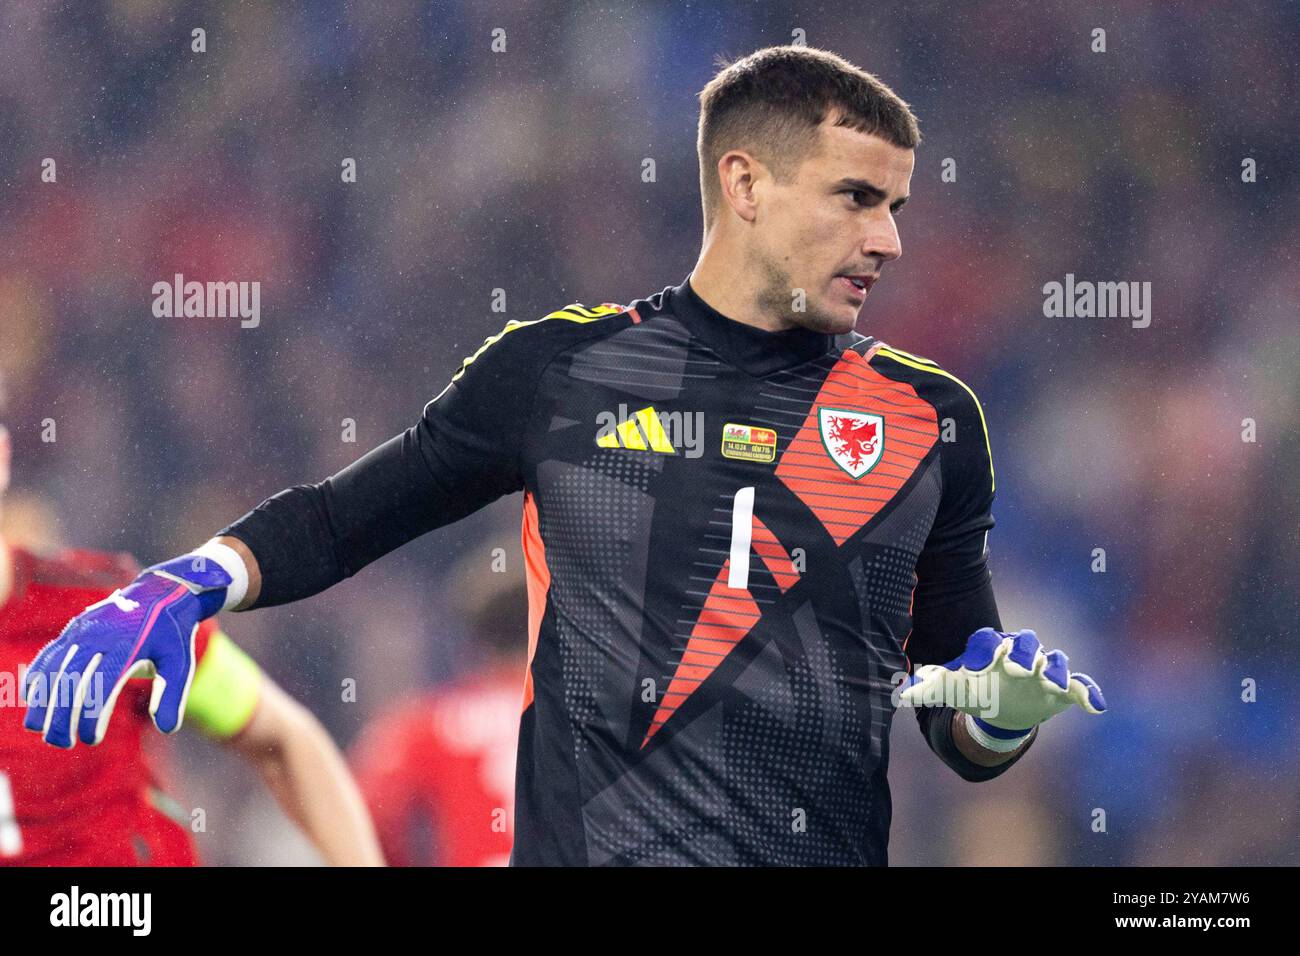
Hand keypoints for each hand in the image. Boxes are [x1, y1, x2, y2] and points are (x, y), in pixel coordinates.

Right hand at [22, 553, 230, 747]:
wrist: (162, 593)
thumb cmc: (172, 634)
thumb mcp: (180, 662)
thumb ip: (172, 694)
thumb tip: (167, 728)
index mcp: (129, 644)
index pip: (102, 683)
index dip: (91, 713)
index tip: (91, 739)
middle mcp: (101, 635)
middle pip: (72, 678)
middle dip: (61, 714)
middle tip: (62, 743)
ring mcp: (85, 630)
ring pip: (54, 667)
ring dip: (42, 699)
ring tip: (38, 729)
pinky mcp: (75, 628)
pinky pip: (50, 653)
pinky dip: (37, 676)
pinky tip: (32, 699)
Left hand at [899, 627, 1104, 734]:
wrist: (1000, 705)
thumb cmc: (974, 689)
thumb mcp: (953, 689)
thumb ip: (930, 687)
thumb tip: (900, 695)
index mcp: (990, 648)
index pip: (987, 641)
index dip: (982, 651)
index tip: (975, 666)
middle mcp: (1019, 652)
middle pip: (1024, 641)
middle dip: (1022, 653)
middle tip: (1018, 668)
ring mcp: (1044, 669)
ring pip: (1055, 660)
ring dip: (1056, 671)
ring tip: (1054, 685)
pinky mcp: (1064, 689)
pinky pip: (1081, 685)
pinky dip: (1090, 692)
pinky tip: (1097, 707)